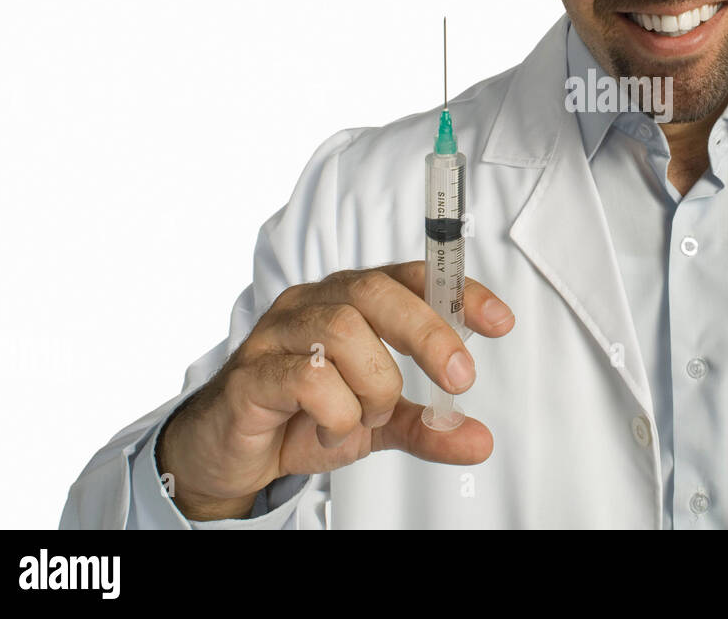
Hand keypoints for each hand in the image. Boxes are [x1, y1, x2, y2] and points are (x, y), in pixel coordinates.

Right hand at [156, 262, 513, 519]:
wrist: (228, 451)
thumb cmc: (301, 416)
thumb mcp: (376, 423)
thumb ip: (425, 426)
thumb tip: (478, 439)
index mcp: (349, 300)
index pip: (410, 276)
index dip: (457, 292)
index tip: (500, 321)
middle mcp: (314, 304)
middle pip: (376, 293)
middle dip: (429, 335)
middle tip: (458, 378)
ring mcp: (278, 334)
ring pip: (343, 332)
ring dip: (375, 384)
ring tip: (370, 416)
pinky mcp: (251, 373)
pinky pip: (306, 376)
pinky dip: (337, 411)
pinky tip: (333, 428)